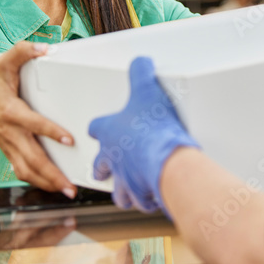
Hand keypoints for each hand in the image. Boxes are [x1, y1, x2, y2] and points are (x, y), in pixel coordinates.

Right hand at [0, 41, 75, 196]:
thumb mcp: (5, 63)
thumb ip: (24, 51)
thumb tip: (46, 48)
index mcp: (10, 111)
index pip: (32, 123)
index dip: (50, 131)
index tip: (69, 139)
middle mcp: (10, 132)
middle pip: (31, 157)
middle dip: (51, 173)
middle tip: (70, 184)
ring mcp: (9, 145)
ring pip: (27, 169)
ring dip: (47, 182)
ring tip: (66, 190)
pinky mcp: (9, 152)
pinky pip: (23, 170)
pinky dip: (38, 181)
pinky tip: (53, 186)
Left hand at [89, 57, 199, 214]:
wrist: (167, 160)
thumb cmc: (154, 128)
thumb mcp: (148, 89)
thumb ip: (142, 73)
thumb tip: (140, 62)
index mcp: (111, 132)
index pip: (95, 129)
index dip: (97, 128)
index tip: (97, 129)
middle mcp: (113, 158)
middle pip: (100, 166)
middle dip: (101, 168)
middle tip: (103, 170)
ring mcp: (125, 178)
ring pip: (117, 190)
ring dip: (121, 191)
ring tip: (126, 192)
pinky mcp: (141, 193)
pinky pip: (140, 201)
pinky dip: (144, 200)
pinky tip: (150, 198)